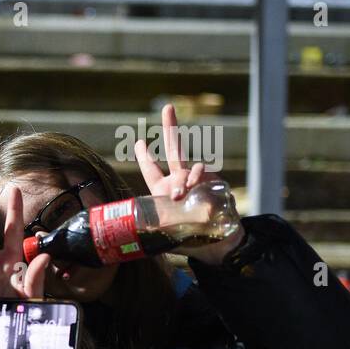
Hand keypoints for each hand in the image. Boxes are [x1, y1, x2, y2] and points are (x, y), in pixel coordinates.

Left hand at [136, 103, 244, 262]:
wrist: (217, 241)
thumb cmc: (189, 237)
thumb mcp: (164, 231)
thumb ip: (151, 226)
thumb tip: (132, 231)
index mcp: (162, 189)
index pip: (151, 169)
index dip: (144, 155)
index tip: (140, 142)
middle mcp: (179, 179)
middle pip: (174, 148)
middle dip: (171, 127)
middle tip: (168, 107)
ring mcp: (196, 178)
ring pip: (185, 163)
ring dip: (180, 177)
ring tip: (178, 194)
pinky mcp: (211, 182)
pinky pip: (200, 172)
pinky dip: (195, 177)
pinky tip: (192, 187)